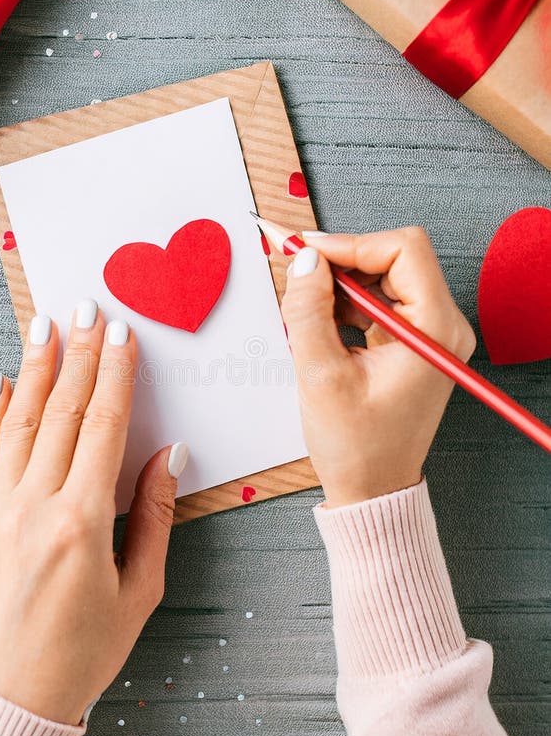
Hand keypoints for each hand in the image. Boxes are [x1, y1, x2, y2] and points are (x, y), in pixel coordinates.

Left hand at [0, 303, 187, 724]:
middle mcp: (35, 506)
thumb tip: (169, 455)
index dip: (115, 374)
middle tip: (87, 308)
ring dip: (34, 367)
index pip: (103, 426)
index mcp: (83, 522)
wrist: (9, 692)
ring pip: (18, 422)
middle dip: (79, 354)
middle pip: (62, 412)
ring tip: (43, 324)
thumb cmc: (84, 649)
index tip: (122, 334)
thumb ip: (155, 517)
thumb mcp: (140, 589)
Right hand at [281, 227, 475, 506]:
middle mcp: (441, 326)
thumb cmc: (356, 448)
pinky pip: (377, 303)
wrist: (372, 491)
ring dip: (338, 285)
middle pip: (392, 259)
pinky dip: (344, 305)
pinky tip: (319, 327)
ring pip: (381, 278)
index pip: (402, 250)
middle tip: (295, 271)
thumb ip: (308, 310)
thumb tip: (303, 259)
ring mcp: (427, 335)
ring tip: (304, 312)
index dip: (349, 244)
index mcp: (434, 330)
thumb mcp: (320, 375)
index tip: (305, 252)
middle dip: (340, 262)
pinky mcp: (410, 344)